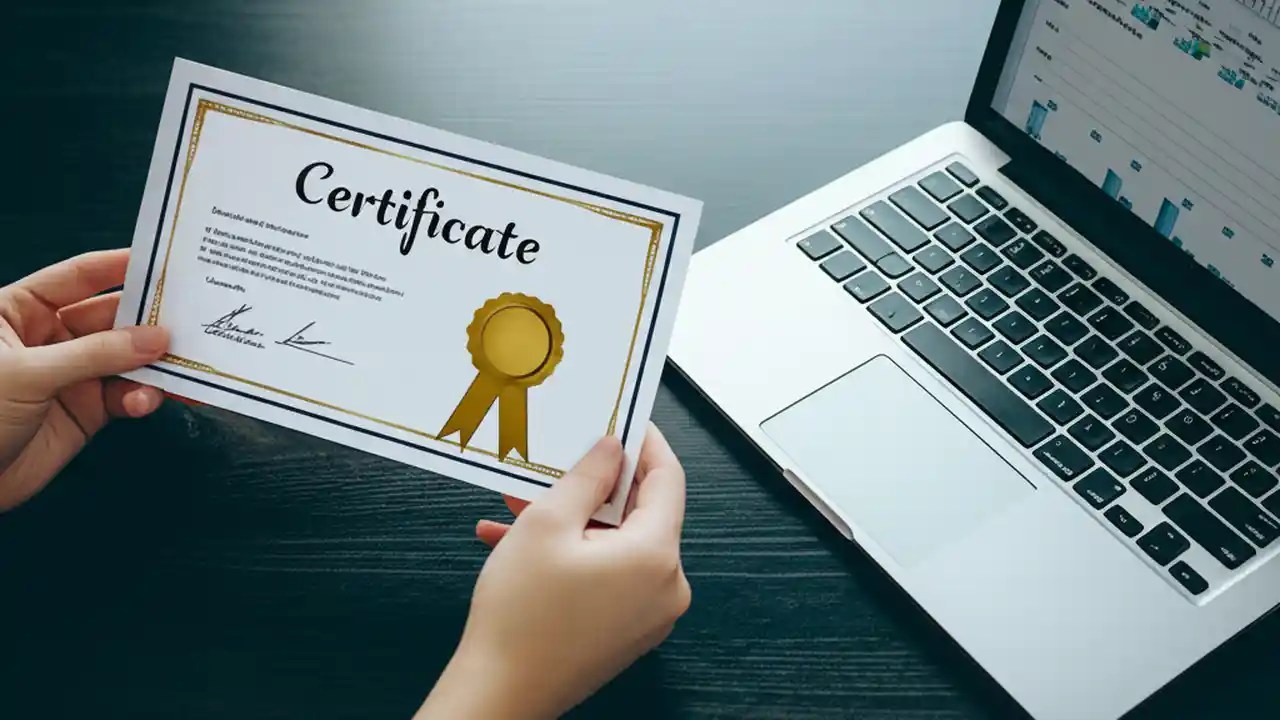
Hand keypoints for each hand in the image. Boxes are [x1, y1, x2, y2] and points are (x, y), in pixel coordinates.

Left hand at [0, 250, 169, 509]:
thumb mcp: (27, 373)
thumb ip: (95, 354)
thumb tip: (155, 339)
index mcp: (18, 311)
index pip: (76, 278)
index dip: (117, 267)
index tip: (161, 263)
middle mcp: (48, 338)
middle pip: (109, 318)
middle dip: (146, 322)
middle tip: (186, 321)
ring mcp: (70, 375)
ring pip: (125, 358)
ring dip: (150, 364)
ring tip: (173, 367)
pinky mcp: (86, 411)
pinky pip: (125, 395)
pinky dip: (142, 397)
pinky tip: (146, 401)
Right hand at [418, 425, 689, 719]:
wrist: (499, 694)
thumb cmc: (520, 616)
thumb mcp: (547, 524)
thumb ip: (587, 476)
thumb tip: (612, 448)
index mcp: (657, 556)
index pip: (669, 479)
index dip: (646, 444)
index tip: (626, 420)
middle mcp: (666, 587)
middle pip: (640, 513)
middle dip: (594, 486)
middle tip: (559, 462)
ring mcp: (649, 614)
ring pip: (616, 544)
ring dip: (573, 521)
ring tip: (520, 505)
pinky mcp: (627, 630)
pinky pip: (607, 575)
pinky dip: (572, 555)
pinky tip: (516, 543)